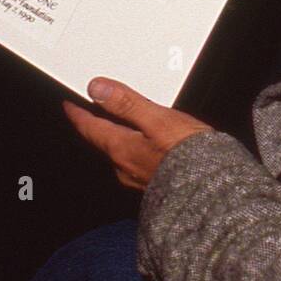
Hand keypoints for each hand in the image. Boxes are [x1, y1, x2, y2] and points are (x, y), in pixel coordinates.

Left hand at [63, 77, 211, 190]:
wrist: (212, 192)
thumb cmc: (189, 155)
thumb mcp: (158, 119)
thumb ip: (126, 103)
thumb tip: (97, 88)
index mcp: (121, 149)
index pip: (91, 128)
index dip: (78, 115)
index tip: (69, 106)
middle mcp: (125, 168)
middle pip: (104, 142)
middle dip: (99, 126)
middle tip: (94, 112)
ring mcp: (138, 180)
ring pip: (121, 154)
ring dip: (120, 139)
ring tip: (126, 126)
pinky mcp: (155, 187)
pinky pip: (138, 165)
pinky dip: (138, 152)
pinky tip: (151, 149)